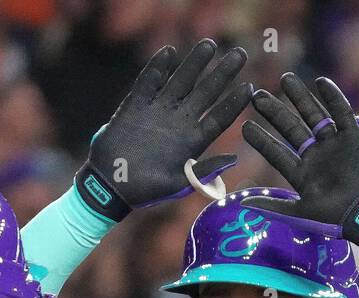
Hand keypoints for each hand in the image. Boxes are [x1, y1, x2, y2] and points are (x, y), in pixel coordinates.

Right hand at [75, 39, 251, 220]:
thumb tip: (234, 159)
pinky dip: (157, 68)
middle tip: (240, 55)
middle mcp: (179, 122)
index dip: (233, 103)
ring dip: (195, 64)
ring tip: (210, 45)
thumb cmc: (145, 191)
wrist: (110, 186)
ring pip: (181, 81)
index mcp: (192, 141)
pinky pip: (148, 83)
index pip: (218, 118)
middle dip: (222, 74)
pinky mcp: (136, 106)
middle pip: (205, 93)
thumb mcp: (177, 185)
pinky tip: (169, 53)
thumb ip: (203, 172)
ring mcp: (158, 111)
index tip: (249, 88)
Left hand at [242, 74, 358, 271]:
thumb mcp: (300, 213)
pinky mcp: (354, 138)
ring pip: (314, 116)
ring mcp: (334, 145)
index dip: (261, 141)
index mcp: (302, 174)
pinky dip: (333, 98)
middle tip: (256, 96)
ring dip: (301, 98)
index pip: (276, 153)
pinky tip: (320, 82)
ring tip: (285, 79)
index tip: (244, 127)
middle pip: (292, 129)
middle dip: (275, 112)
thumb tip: (242, 203)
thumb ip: (273, 206)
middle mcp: (316, 156)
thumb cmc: (336, 218)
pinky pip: (342, 113)